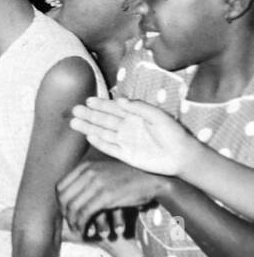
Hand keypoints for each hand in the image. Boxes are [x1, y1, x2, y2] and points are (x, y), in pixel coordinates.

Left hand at [57, 158, 160, 234]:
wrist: (152, 178)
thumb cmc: (128, 178)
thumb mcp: (104, 172)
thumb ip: (88, 179)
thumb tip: (70, 196)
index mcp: (85, 166)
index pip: (60, 187)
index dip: (60, 203)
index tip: (66, 213)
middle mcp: (88, 173)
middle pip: (64, 198)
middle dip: (64, 215)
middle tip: (70, 224)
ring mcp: (97, 183)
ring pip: (73, 207)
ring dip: (73, 223)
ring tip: (78, 230)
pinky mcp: (106, 196)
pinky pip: (85, 213)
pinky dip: (82, 225)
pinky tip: (85, 231)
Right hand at [70, 98, 196, 178]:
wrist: (181, 155)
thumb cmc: (173, 133)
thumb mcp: (158, 116)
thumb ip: (139, 107)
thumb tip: (120, 101)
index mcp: (134, 116)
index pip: (114, 109)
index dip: (101, 104)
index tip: (88, 100)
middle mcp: (127, 127)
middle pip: (104, 120)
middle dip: (89, 115)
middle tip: (75, 110)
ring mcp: (125, 141)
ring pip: (103, 133)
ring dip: (89, 127)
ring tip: (74, 122)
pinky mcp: (126, 155)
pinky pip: (109, 148)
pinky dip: (99, 143)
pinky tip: (89, 137)